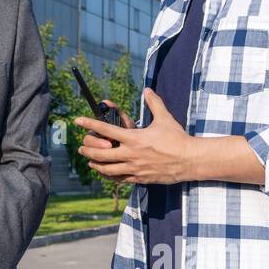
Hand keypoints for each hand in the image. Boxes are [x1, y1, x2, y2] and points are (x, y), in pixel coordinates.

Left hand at [74, 88, 195, 185]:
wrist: (190, 160)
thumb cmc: (177, 139)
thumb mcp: (165, 118)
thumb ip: (154, 103)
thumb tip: (148, 90)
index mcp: (134, 138)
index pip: (106, 129)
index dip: (90, 124)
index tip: (78, 120)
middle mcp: (131, 154)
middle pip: (101, 153)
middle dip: (88, 149)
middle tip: (81, 147)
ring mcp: (135, 168)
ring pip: (107, 169)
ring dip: (96, 164)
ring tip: (90, 161)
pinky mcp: (140, 178)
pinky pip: (119, 179)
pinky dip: (109, 176)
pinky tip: (105, 173)